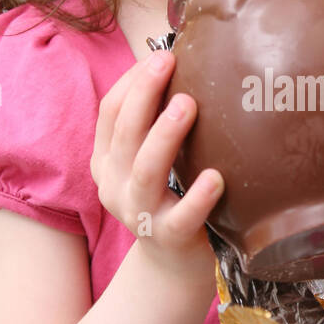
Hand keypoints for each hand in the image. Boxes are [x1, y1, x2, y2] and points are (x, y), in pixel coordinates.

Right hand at [91, 51, 222, 283]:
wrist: (173, 268)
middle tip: (168, 62)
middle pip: (125, 134)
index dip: (131, 82)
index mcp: (108, 161)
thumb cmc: (170, 198)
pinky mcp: (169, 238)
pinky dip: (198, 197)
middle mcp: (116, 185)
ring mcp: (139, 214)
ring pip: (146, 170)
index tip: (160, 55)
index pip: (110, 113)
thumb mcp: (150, 161)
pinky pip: (181, 217)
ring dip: (165, 135)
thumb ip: (156, 123)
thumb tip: (187, 62)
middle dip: (144, 95)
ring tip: (187, 104)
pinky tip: (216, 177)